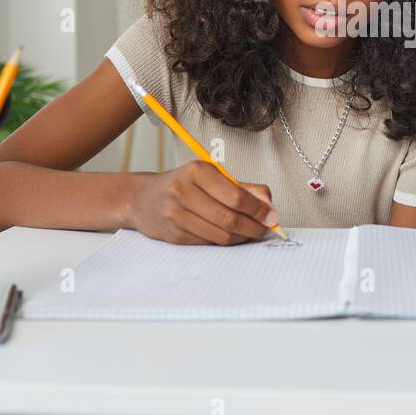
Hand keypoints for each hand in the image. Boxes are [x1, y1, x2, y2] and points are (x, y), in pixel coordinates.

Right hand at [123, 160, 277, 244]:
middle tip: (265, 230)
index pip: (236, 196)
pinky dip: (224, 242)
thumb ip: (243, 188)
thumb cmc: (184, 185)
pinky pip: (208, 243)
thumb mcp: (212, 177)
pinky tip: (230, 237)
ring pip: (220, 235)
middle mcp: (183, 191)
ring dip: (241, 238)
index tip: (272, 217)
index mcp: (197, 171)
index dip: (258, 210)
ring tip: (250, 234)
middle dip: (254, 228)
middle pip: (230, 218)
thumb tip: (270, 207)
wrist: (143, 199)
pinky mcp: (173, 235)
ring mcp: (176, 215)